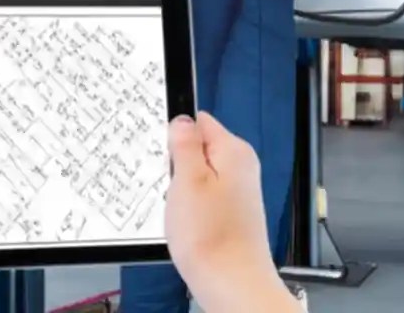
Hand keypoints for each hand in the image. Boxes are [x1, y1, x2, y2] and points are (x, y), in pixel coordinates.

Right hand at [164, 113, 298, 312]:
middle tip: (169, 189)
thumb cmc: (211, 236)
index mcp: (233, 150)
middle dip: (176, 165)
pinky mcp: (231, 212)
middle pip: (198, 149)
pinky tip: (186, 224)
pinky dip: (190, 208)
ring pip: (197, 176)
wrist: (232, 283)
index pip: (199, 122)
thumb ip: (184, 145)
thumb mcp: (187, 180)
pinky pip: (202, 198)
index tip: (163, 157)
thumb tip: (182, 120)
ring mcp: (237, 191)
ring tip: (178, 210)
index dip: (175, 136)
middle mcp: (240, 167)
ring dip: (181, 190)